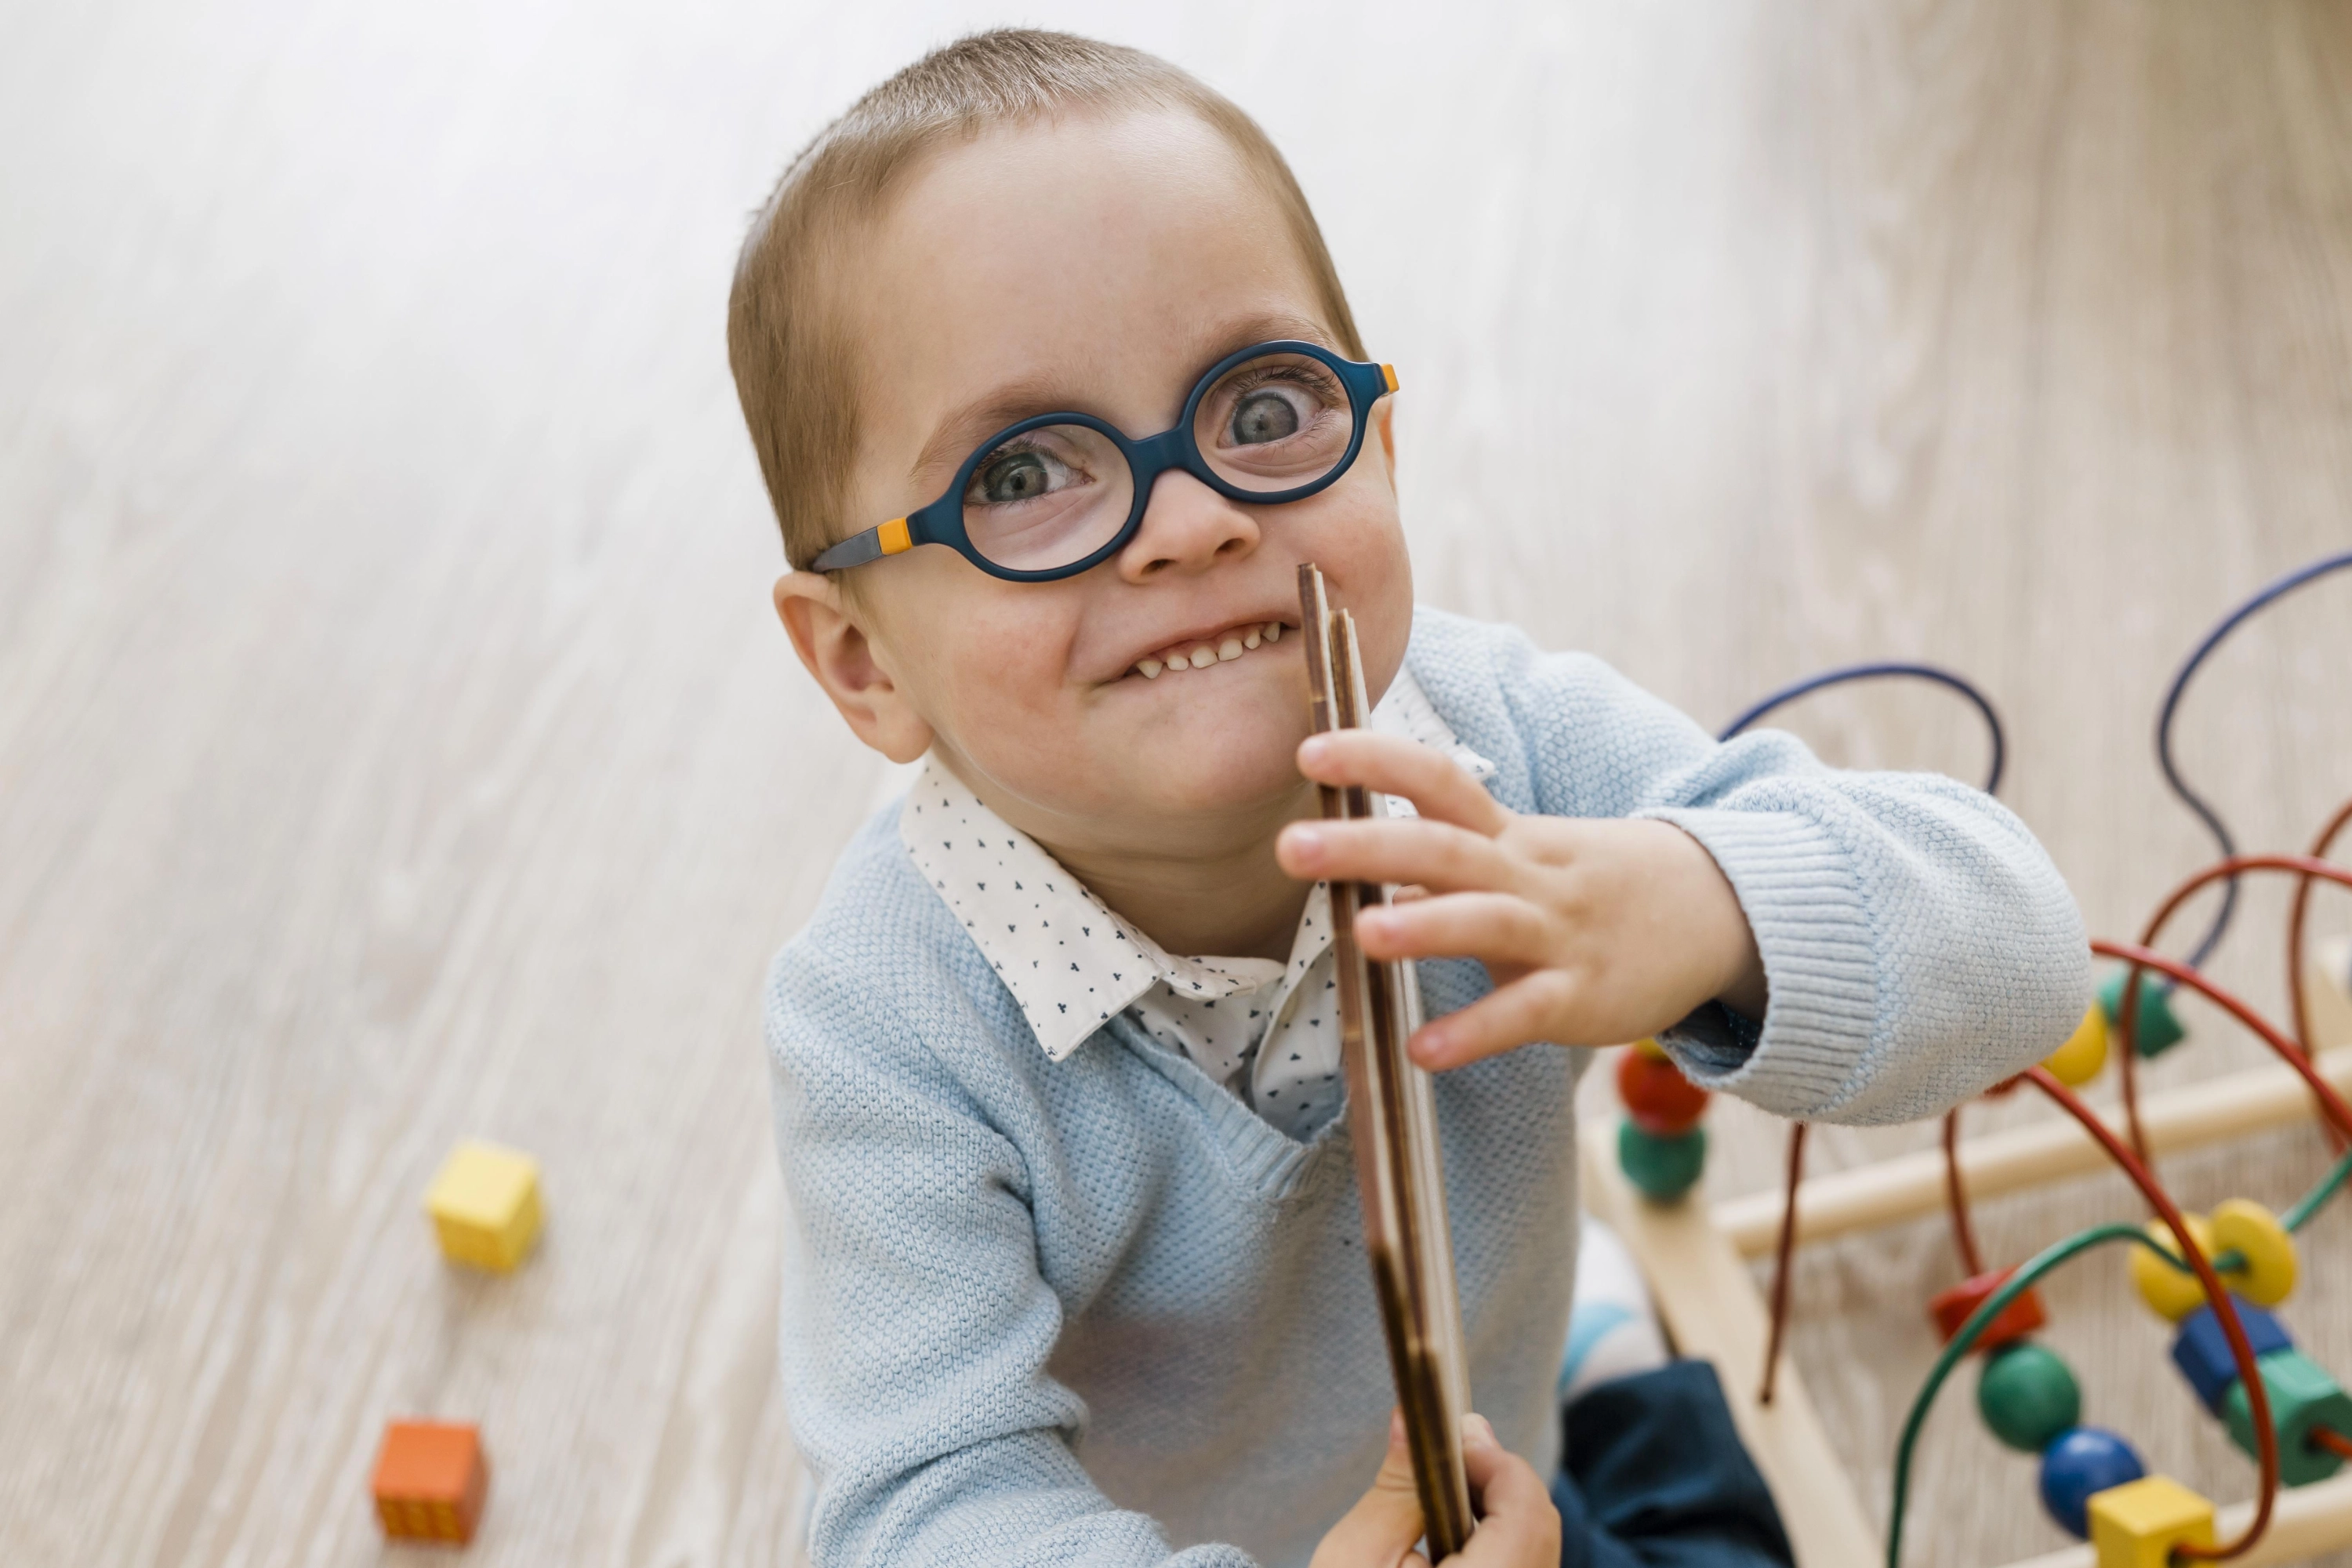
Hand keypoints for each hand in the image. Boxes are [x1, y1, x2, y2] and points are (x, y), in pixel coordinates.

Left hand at [1277, 730, 1765, 1070]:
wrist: (1716, 911)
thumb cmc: (1592, 884)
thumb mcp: (1522, 857)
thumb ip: (1445, 863)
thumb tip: (1367, 872)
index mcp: (1507, 834)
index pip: (1437, 778)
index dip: (1375, 759)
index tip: (1308, 751)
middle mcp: (1527, 875)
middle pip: (1444, 847)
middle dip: (1367, 845)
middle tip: (1292, 847)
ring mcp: (1558, 934)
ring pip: (1487, 921)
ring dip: (1424, 925)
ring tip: (1361, 934)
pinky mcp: (1582, 997)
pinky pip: (1525, 1013)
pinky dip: (1474, 1033)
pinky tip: (1423, 1051)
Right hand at [1310, 1411, 1561, 1567]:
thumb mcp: (1357, 1554)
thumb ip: (1399, 1485)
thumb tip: (1414, 1418)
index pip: (1526, 1509)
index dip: (1494, 1460)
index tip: (1453, 1437)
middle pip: (1540, 1529)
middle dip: (1498, 1483)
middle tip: (1448, 1459)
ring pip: (1536, 1554)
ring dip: (1499, 1517)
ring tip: (1443, 1504)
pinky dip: (1497, 1549)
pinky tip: (1453, 1545)